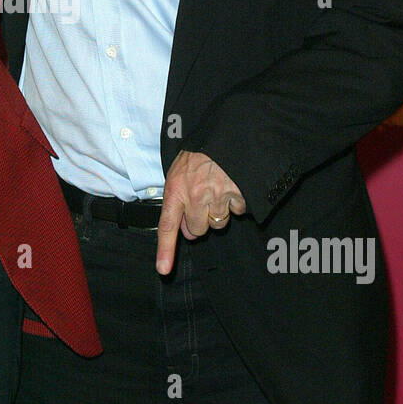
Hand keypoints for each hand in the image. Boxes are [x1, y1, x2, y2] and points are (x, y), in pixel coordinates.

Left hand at [156, 150, 245, 273]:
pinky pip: (238, 211)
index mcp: (176, 189)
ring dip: (218, 212)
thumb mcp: (179, 171)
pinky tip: (232, 185)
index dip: (165, 250)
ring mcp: (218, 196)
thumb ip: (178, 199)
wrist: (226, 133)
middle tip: (203, 200)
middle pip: (197, 230)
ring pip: (218, 223)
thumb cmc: (200, 153)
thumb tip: (184, 229)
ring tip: (218, 188)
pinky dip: (237, 202)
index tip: (163, 270)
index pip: (167, 225)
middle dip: (199, 221)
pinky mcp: (238, 195)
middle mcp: (195, 196)